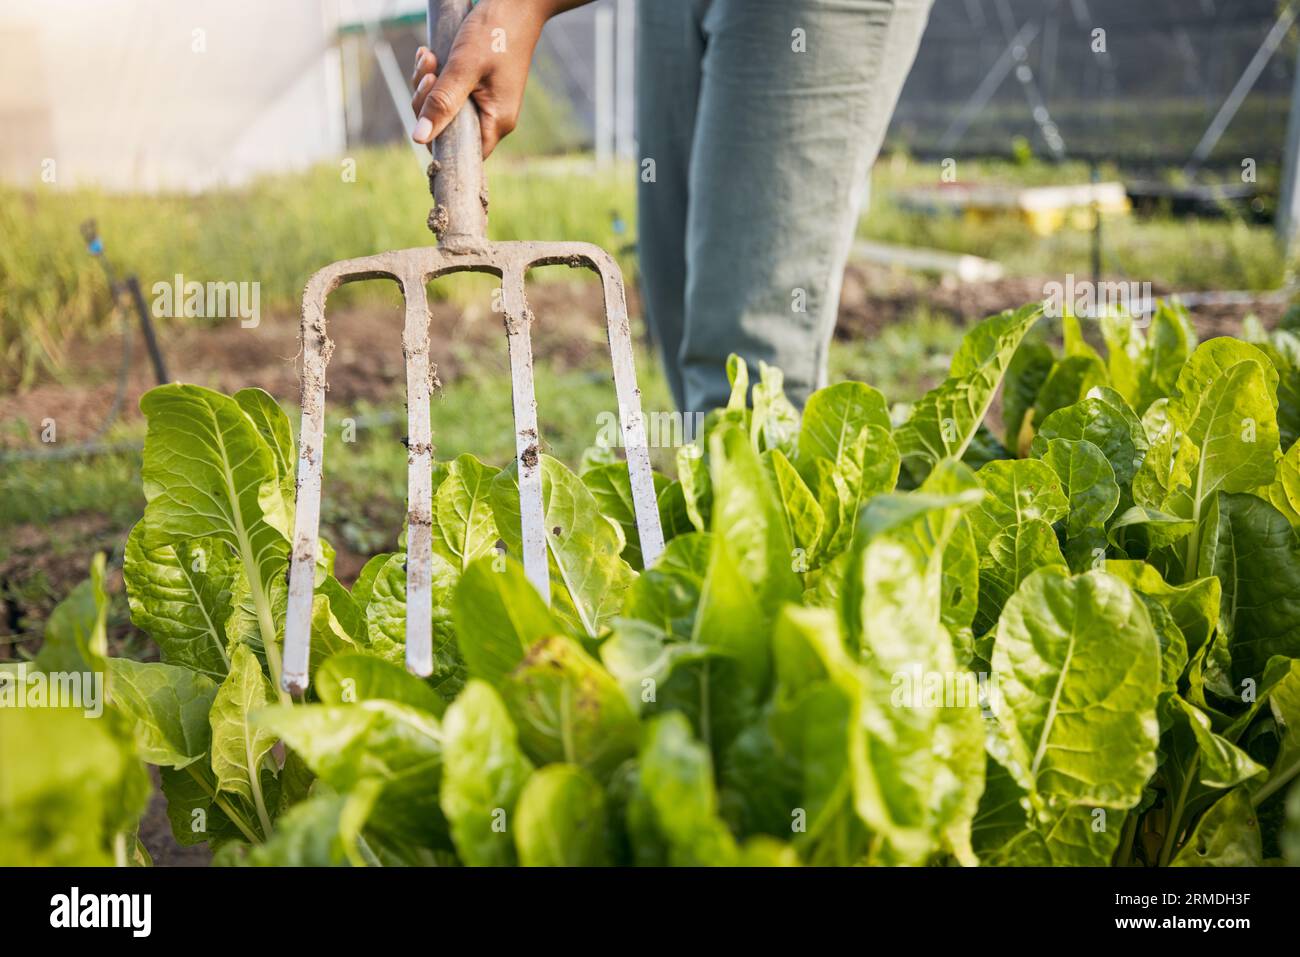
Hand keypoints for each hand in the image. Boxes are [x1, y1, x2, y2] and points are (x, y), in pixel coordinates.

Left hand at [411, 0, 587, 157]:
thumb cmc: (496, 32)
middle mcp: (492, 116)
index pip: (461, 152)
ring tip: (428, 57)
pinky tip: (431, 55)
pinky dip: (435, 75)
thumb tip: (420, 138)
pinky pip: (448, 91)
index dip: (437, 139)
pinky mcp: (477, 86)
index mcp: (496, 121)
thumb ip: (443, 103)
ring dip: (428, 83)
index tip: (425, 110)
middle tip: (428, 71)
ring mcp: (485, 101)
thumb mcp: (464, 67)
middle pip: (447, 128)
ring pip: (443, 107)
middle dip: (427, 101)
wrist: (516, 3)